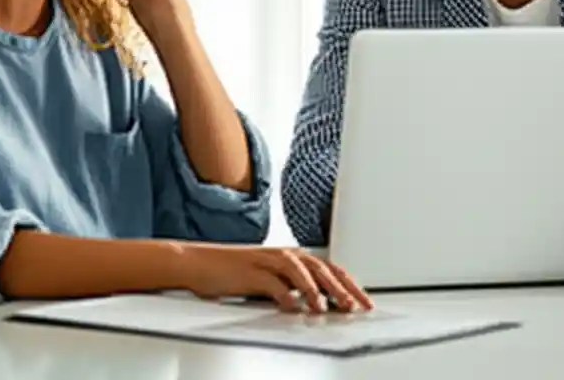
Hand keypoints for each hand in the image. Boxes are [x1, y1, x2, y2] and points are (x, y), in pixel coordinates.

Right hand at [179, 245, 374, 313]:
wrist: (198, 263)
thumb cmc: (234, 273)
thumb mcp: (271, 279)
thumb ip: (294, 288)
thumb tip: (322, 304)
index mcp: (292, 257)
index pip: (329, 269)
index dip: (349, 285)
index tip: (364, 302)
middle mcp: (284, 255)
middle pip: (321, 269)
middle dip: (341, 288)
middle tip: (355, 306)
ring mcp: (267, 261)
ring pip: (300, 272)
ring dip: (315, 290)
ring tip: (327, 308)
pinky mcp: (249, 272)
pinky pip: (271, 283)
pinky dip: (284, 295)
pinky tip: (293, 307)